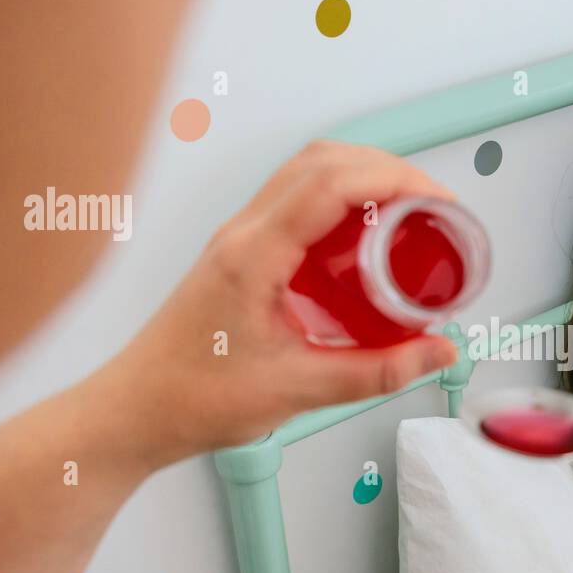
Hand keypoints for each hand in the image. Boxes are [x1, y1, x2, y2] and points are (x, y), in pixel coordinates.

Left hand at [94, 140, 461, 465]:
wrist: (137, 411)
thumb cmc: (191, 397)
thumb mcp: (299, 390)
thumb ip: (377, 372)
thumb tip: (434, 352)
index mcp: (252, 257)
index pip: (330, 185)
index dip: (393, 180)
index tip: (435, 201)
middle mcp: (242, 235)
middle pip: (322, 161)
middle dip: (387, 169)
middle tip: (431, 205)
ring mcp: (239, 238)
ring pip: (307, 173)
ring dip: (362, 178)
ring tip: (407, 214)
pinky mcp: (242, 253)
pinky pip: (296, 203)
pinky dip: (339, 202)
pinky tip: (365, 241)